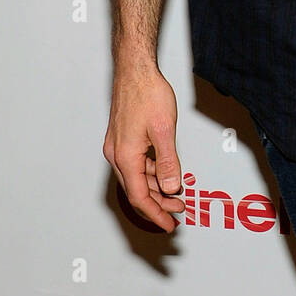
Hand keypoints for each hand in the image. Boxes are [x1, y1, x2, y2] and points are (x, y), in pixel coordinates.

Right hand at [104, 67, 185, 231]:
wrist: (134, 70)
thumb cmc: (147, 94)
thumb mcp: (164, 130)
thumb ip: (168, 162)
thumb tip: (172, 188)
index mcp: (125, 156)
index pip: (140, 197)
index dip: (155, 214)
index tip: (169, 224)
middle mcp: (117, 154)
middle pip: (137, 190)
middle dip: (158, 204)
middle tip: (178, 212)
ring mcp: (118, 147)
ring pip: (138, 178)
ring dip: (157, 189)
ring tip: (177, 195)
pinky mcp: (123, 139)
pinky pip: (137, 164)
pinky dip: (152, 173)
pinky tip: (166, 174)